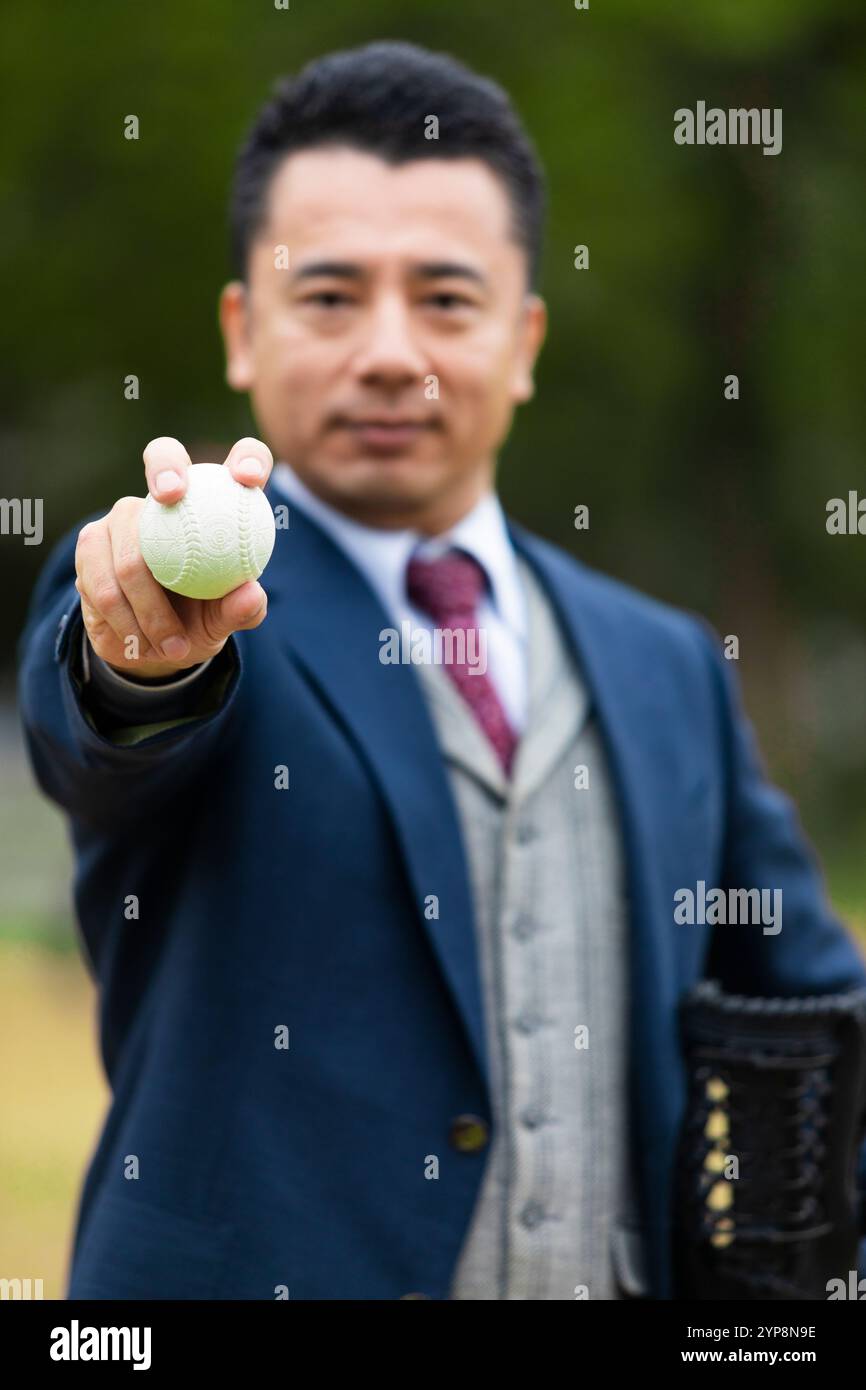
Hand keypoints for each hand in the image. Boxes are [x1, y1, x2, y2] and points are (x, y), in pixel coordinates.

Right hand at [75, 437, 272, 679]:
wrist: (152, 645)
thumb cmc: (201, 618)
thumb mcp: (226, 619)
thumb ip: (242, 608)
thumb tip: (252, 593)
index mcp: (218, 503)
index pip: (243, 458)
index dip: (248, 457)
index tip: (250, 479)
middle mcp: (167, 495)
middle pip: (163, 456)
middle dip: (166, 469)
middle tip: (171, 495)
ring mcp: (125, 515)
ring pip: (132, 546)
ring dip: (151, 607)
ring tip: (174, 646)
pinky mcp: (92, 543)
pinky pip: (105, 581)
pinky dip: (127, 620)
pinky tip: (143, 644)